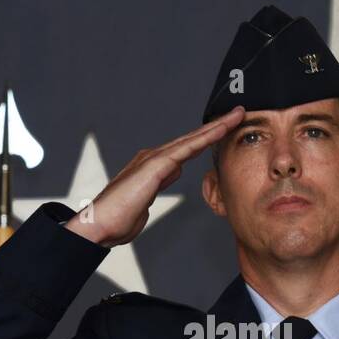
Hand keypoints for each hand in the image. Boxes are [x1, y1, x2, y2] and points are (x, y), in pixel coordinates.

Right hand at [64, 106, 244, 246]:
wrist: (99, 225)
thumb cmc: (118, 218)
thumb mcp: (147, 198)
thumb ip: (161, 181)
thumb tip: (176, 169)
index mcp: (154, 165)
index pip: (187, 149)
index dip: (208, 138)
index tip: (227, 129)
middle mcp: (154, 157)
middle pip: (192, 139)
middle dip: (216, 126)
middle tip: (239, 113)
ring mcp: (153, 159)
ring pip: (191, 140)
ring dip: (215, 127)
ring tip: (236, 116)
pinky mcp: (154, 166)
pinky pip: (185, 149)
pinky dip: (204, 138)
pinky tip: (219, 131)